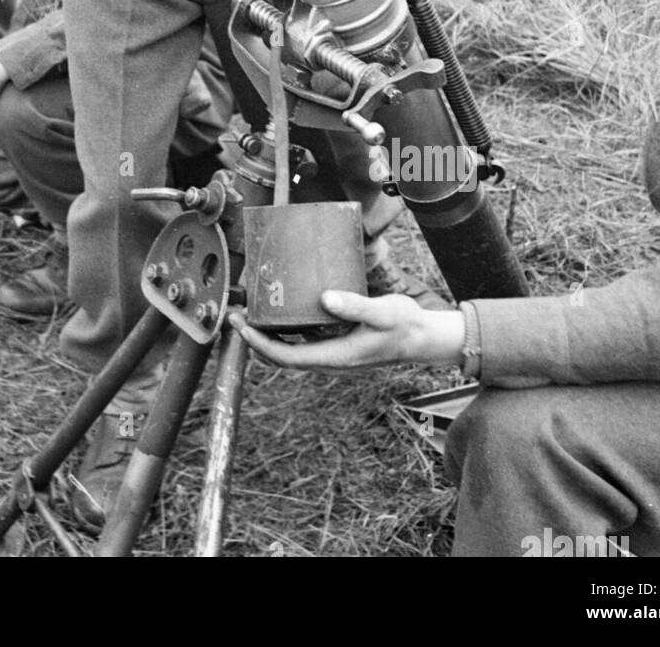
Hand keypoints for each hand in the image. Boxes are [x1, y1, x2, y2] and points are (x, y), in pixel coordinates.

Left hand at [229, 292, 465, 370]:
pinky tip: (281, 312)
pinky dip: (286, 331)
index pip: (286, 356)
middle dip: (256, 338)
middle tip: (235, 314)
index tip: (241, 324)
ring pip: (292, 350)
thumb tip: (325, 299)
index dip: (260, 343)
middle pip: (282, 356)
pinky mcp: (338, 346)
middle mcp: (330, 361)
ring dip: (268, 336)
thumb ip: (355, 306)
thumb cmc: (404, 325)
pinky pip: (304, 342)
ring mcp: (333, 355)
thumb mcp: (381, 312)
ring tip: (251, 312)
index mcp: (336, 357)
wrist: (424, 338)